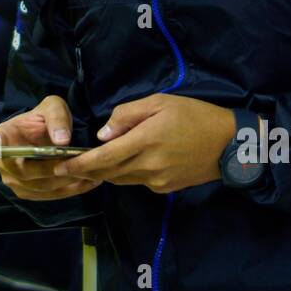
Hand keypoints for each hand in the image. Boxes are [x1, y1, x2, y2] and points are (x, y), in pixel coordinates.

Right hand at [0, 96, 100, 201]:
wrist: (44, 135)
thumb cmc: (43, 119)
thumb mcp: (52, 107)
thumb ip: (57, 118)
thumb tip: (62, 140)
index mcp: (4, 135)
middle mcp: (4, 162)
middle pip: (26, 171)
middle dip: (53, 168)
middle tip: (79, 163)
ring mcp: (15, 180)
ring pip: (41, 186)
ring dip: (66, 181)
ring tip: (91, 172)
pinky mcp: (29, 193)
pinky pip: (50, 195)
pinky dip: (71, 190)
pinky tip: (90, 181)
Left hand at [54, 94, 237, 193]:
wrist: (230, 143)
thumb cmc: (194, 115)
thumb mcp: (159, 102)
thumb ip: (127, 115)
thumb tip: (103, 134)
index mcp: (144, 142)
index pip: (103, 158)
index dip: (79, 163)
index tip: (60, 165)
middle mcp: (148, 166)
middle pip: (107, 173)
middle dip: (86, 170)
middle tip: (67, 165)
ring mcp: (157, 181)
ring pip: (121, 179)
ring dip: (105, 172)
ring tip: (93, 162)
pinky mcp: (165, 188)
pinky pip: (138, 181)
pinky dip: (127, 173)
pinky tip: (130, 161)